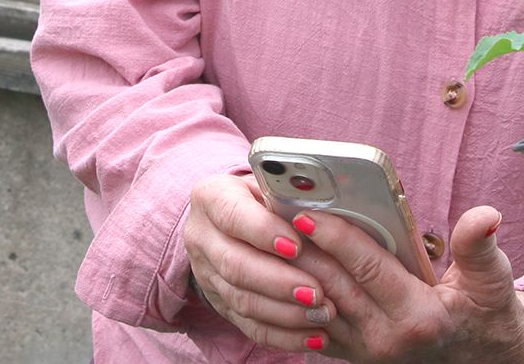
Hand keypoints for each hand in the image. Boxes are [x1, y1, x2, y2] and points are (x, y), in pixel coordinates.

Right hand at [185, 173, 334, 353]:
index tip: (296, 246)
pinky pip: (249, 326)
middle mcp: (201, 237)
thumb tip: (321, 217)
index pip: (233, 216)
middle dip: (279, 282)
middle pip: (235, 265)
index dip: (263, 232)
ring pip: (242, 300)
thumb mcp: (270, 185)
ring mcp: (206, 275)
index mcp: (211, 197)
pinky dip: (283, 336)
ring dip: (285, 313)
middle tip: (316, 292)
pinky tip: (312, 337)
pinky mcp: (220, 304)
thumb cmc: (262, 197)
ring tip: (321, 315)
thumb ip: (289, 197)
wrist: (231, 219)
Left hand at [292, 205, 523, 362]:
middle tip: (272, 209)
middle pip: (331, 285)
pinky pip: (310, 323)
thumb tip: (485, 216)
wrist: (482, 358)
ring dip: (289, 268)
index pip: (367, 270)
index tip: (307, 211)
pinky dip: (291, 293)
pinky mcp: (351, 353)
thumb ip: (480, 247)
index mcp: (418, 318)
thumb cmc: (487, 311)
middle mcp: (385, 340)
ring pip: (314, 303)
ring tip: (267, 229)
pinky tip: (274, 263)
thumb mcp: (493, 280)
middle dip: (300, 247)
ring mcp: (364, 351)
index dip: (336, 239)